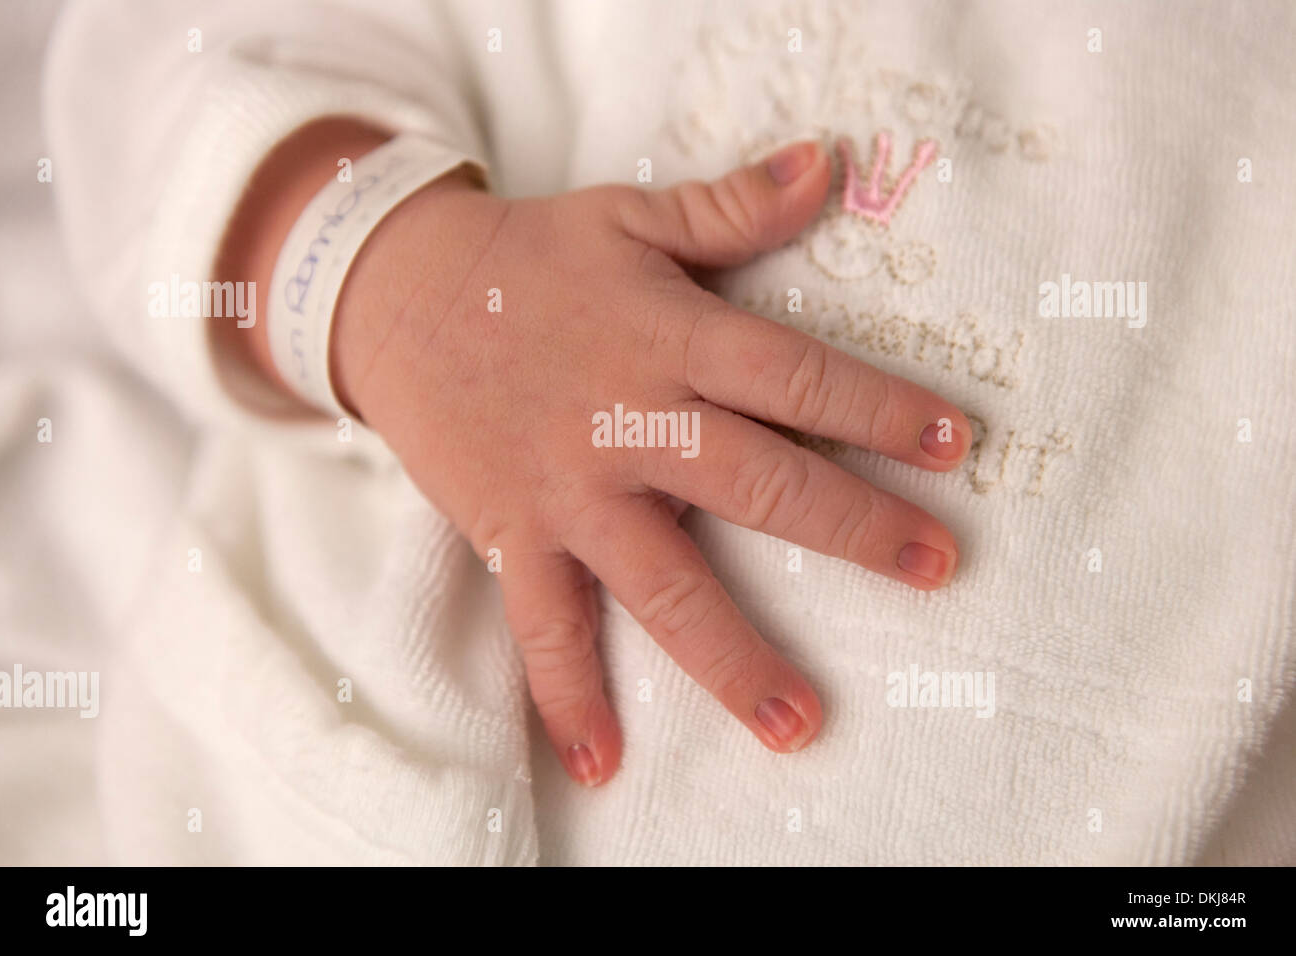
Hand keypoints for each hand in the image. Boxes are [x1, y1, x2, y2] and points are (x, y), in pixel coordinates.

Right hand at [329, 141, 970, 786]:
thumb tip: (830, 162)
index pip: (798, 377)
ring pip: (664, 584)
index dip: (881, 410)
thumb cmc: (526, 259)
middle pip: (759, 485)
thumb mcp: (628, 216)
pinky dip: (568, 698)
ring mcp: (568, 490)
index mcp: (670, 337)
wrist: (394, 293)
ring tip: (799, 723)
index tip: (954, 447)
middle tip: (936, 569)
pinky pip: (544, 627)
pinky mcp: (512, 534)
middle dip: (855, 529)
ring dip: (734, 656)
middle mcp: (629, 421)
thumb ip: (730, 207)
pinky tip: (602, 765)